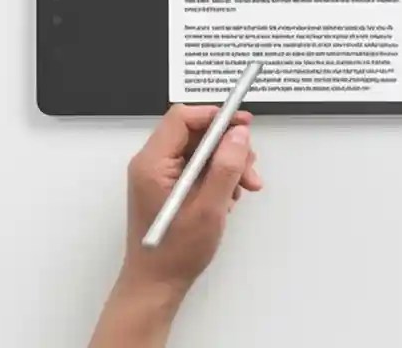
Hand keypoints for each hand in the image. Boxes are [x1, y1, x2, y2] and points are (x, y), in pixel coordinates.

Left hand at [122, 103, 263, 293]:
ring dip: (228, 164)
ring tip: (244, 187)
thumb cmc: (174, 254)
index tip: (242, 124)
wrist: (156, 284)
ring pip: (201, 151)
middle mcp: (152, 164)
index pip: (183, 118)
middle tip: (249, 167)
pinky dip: (219, 176)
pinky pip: (198, 168)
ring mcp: (160, 175)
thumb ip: (225, 168)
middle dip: (228, 147)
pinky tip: (229, 196)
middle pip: (195, 133)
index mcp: (153, 164)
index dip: (216, 116)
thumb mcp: (209, 209)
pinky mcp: (169, 186)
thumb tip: (238, 135)